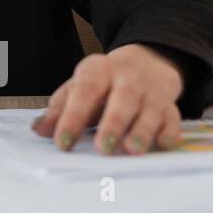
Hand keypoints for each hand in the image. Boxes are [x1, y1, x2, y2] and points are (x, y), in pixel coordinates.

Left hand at [31, 44, 184, 154]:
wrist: (147, 62)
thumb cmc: (104, 83)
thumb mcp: (78, 88)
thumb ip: (59, 110)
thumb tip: (39, 130)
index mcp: (98, 70)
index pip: (84, 92)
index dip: (72, 117)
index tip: (63, 143)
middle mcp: (127, 79)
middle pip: (122, 98)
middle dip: (114, 123)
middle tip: (103, 148)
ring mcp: (151, 92)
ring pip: (149, 110)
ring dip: (142, 131)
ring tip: (132, 150)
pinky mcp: (170, 106)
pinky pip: (173, 119)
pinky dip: (169, 132)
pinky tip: (162, 145)